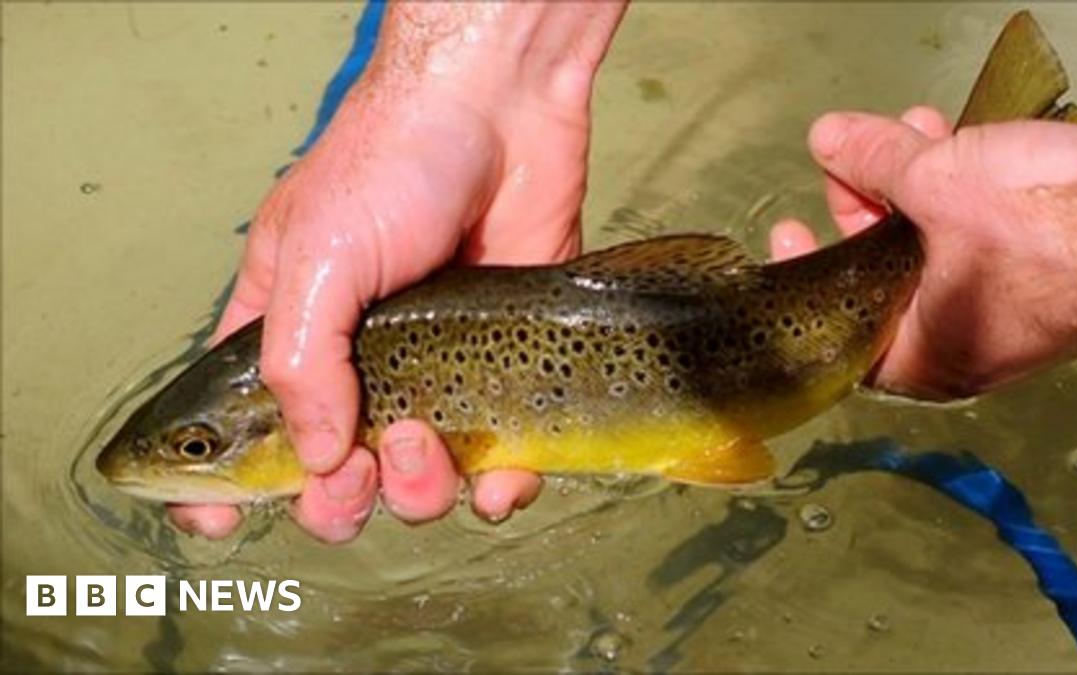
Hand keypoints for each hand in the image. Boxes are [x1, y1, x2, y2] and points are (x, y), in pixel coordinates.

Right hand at [167, 2, 625, 541]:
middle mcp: (360, 365)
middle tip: (353, 482)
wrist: (504, 113)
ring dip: (417, 492)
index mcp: (291, 333)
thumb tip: (319, 459)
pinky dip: (498, 488)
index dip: (223, 485)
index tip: (219, 525)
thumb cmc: (395, 161)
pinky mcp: (507, 374)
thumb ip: (302, 362)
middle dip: (336, 502)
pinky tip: (499, 476)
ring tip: (427, 444)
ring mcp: (436, 375)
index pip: (242, 428)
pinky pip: (497, 467)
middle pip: (332, 477)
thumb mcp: (318, 255)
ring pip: (416, 483)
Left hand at [770, 95, 1076, 398]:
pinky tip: (943, 142)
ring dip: (912, 190)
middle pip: (887, 279)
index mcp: (925, 357)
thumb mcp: (931, 185)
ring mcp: (1004, 314)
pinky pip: (978, 238)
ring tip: (896, 140)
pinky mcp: (1039, 278)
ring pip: (935, 251)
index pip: (842, 330)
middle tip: (844, 172)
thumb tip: (831, 142)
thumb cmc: (1046, 234)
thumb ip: (872, 162)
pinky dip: (957, 195)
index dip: (811, 275)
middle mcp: (964, 347)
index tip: (796, 236)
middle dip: (864, 211)